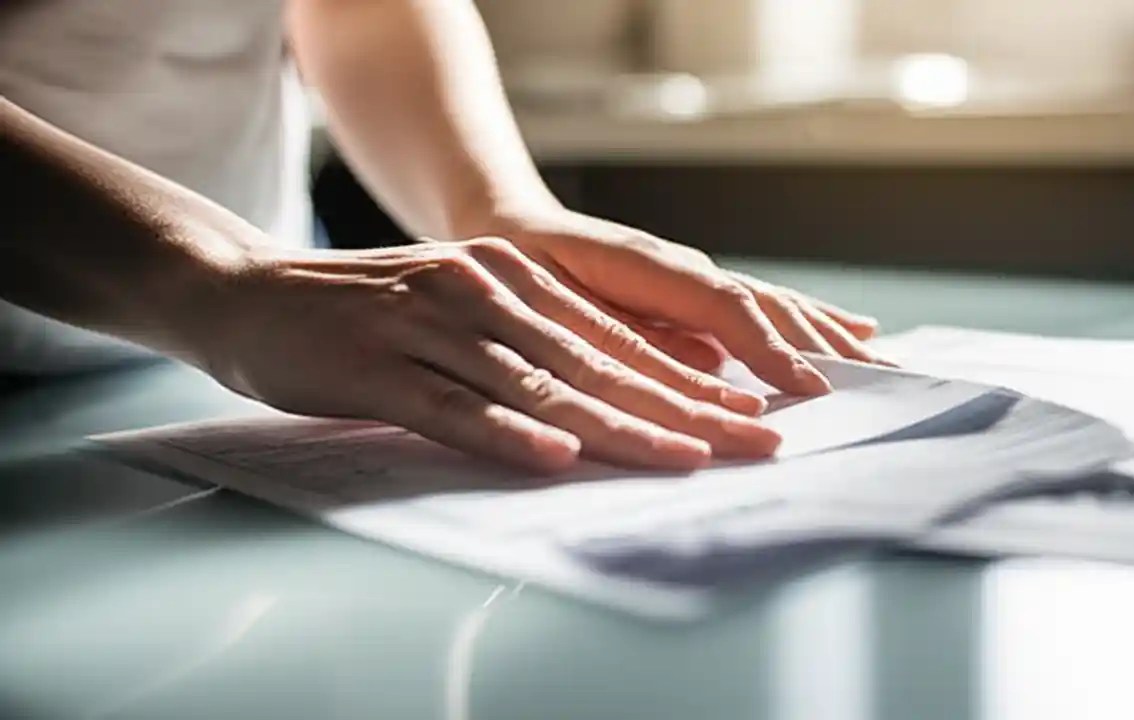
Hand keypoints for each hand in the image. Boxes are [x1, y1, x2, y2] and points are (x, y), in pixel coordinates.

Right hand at [192, 238, 779, 472]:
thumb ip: (527, 343)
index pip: (615, 343)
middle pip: (598, 364)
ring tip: (684, 458)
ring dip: (619, 426)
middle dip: (683, 410)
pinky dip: (506, 433)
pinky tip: (555, 456)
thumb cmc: (364, 313)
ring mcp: (430, 325)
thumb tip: (610, 392)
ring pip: (541, 386)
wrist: (246, 289)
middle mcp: (483, 292)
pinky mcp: (378, 365)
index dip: (686, 384)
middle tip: (753, 443)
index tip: (747, 419)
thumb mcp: (458, 311)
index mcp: (510, 279)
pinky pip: (452, 406)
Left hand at [481, 208, 892, 394]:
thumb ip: (627, 335)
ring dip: (832, 337)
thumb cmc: (522, 272)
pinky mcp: (702, 287)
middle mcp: (687, 269)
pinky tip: (855, 328)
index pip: (729, 308)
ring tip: (885, 362)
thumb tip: (708, 367)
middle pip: (770, 307)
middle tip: (883, 385)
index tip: (812, 389)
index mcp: (652, 269)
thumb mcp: (555, 305)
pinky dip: (813, 318)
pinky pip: (767, 304)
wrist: (513, 231)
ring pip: (779, 305)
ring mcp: (700, 275)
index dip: (771, 349)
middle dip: (826, 348)